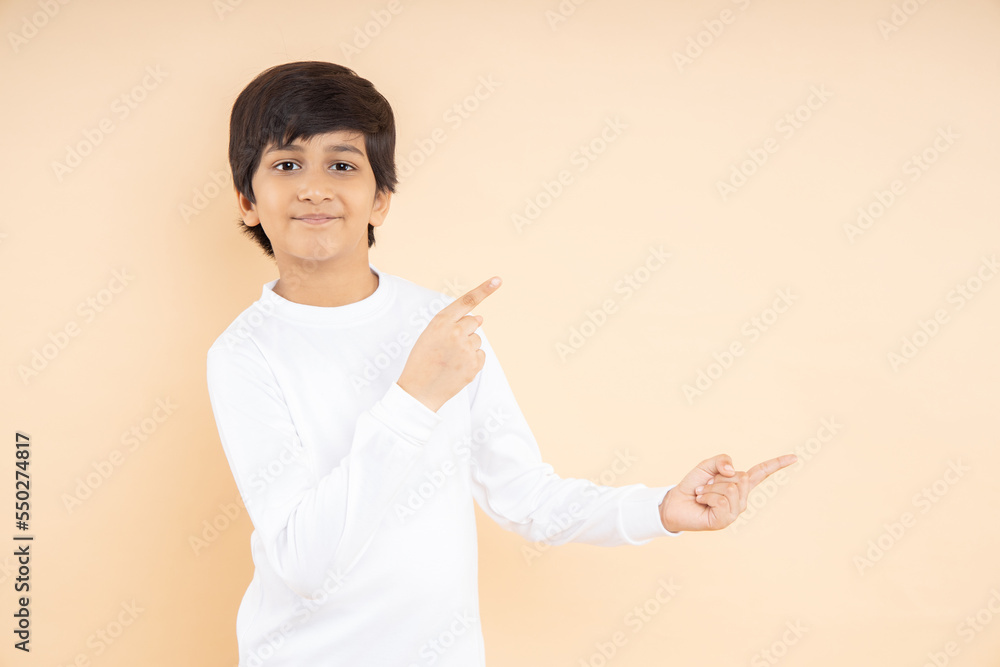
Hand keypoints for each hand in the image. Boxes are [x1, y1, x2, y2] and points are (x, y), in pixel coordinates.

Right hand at [397, 276, 501, 411]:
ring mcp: (466, 349)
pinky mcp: (475, 364)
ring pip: (477, 339)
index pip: (466, 302)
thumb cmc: (422, 361)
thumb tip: (481, 318)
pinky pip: (480, 354)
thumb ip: (453, 323)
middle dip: (467, 330)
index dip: (484, 290)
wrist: (419, 391)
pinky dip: (472, 360)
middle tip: (450, 345)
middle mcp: (455, 332)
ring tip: (451, 359)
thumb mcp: (429, 335)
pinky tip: (457, 367)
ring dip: (468, 346)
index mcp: (440, 322)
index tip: (498, 280)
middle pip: (474, 321)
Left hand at [658, 453, 796, 531]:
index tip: (795, 457)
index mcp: (740, 484)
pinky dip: (707, 497)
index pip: (761, 472)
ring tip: (703, 495)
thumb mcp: (706, 466)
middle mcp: (741, 499)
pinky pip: (721, 500)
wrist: (675, 503)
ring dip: (710, 488)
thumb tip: (734, 472)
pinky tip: (702, 502)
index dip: (778, 464)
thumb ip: (721, 461)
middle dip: (718, 478)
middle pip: (741, 478)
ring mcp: (735, 511)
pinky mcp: (725, 521)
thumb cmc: (693, 486)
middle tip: (706, 486)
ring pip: (730, 489)